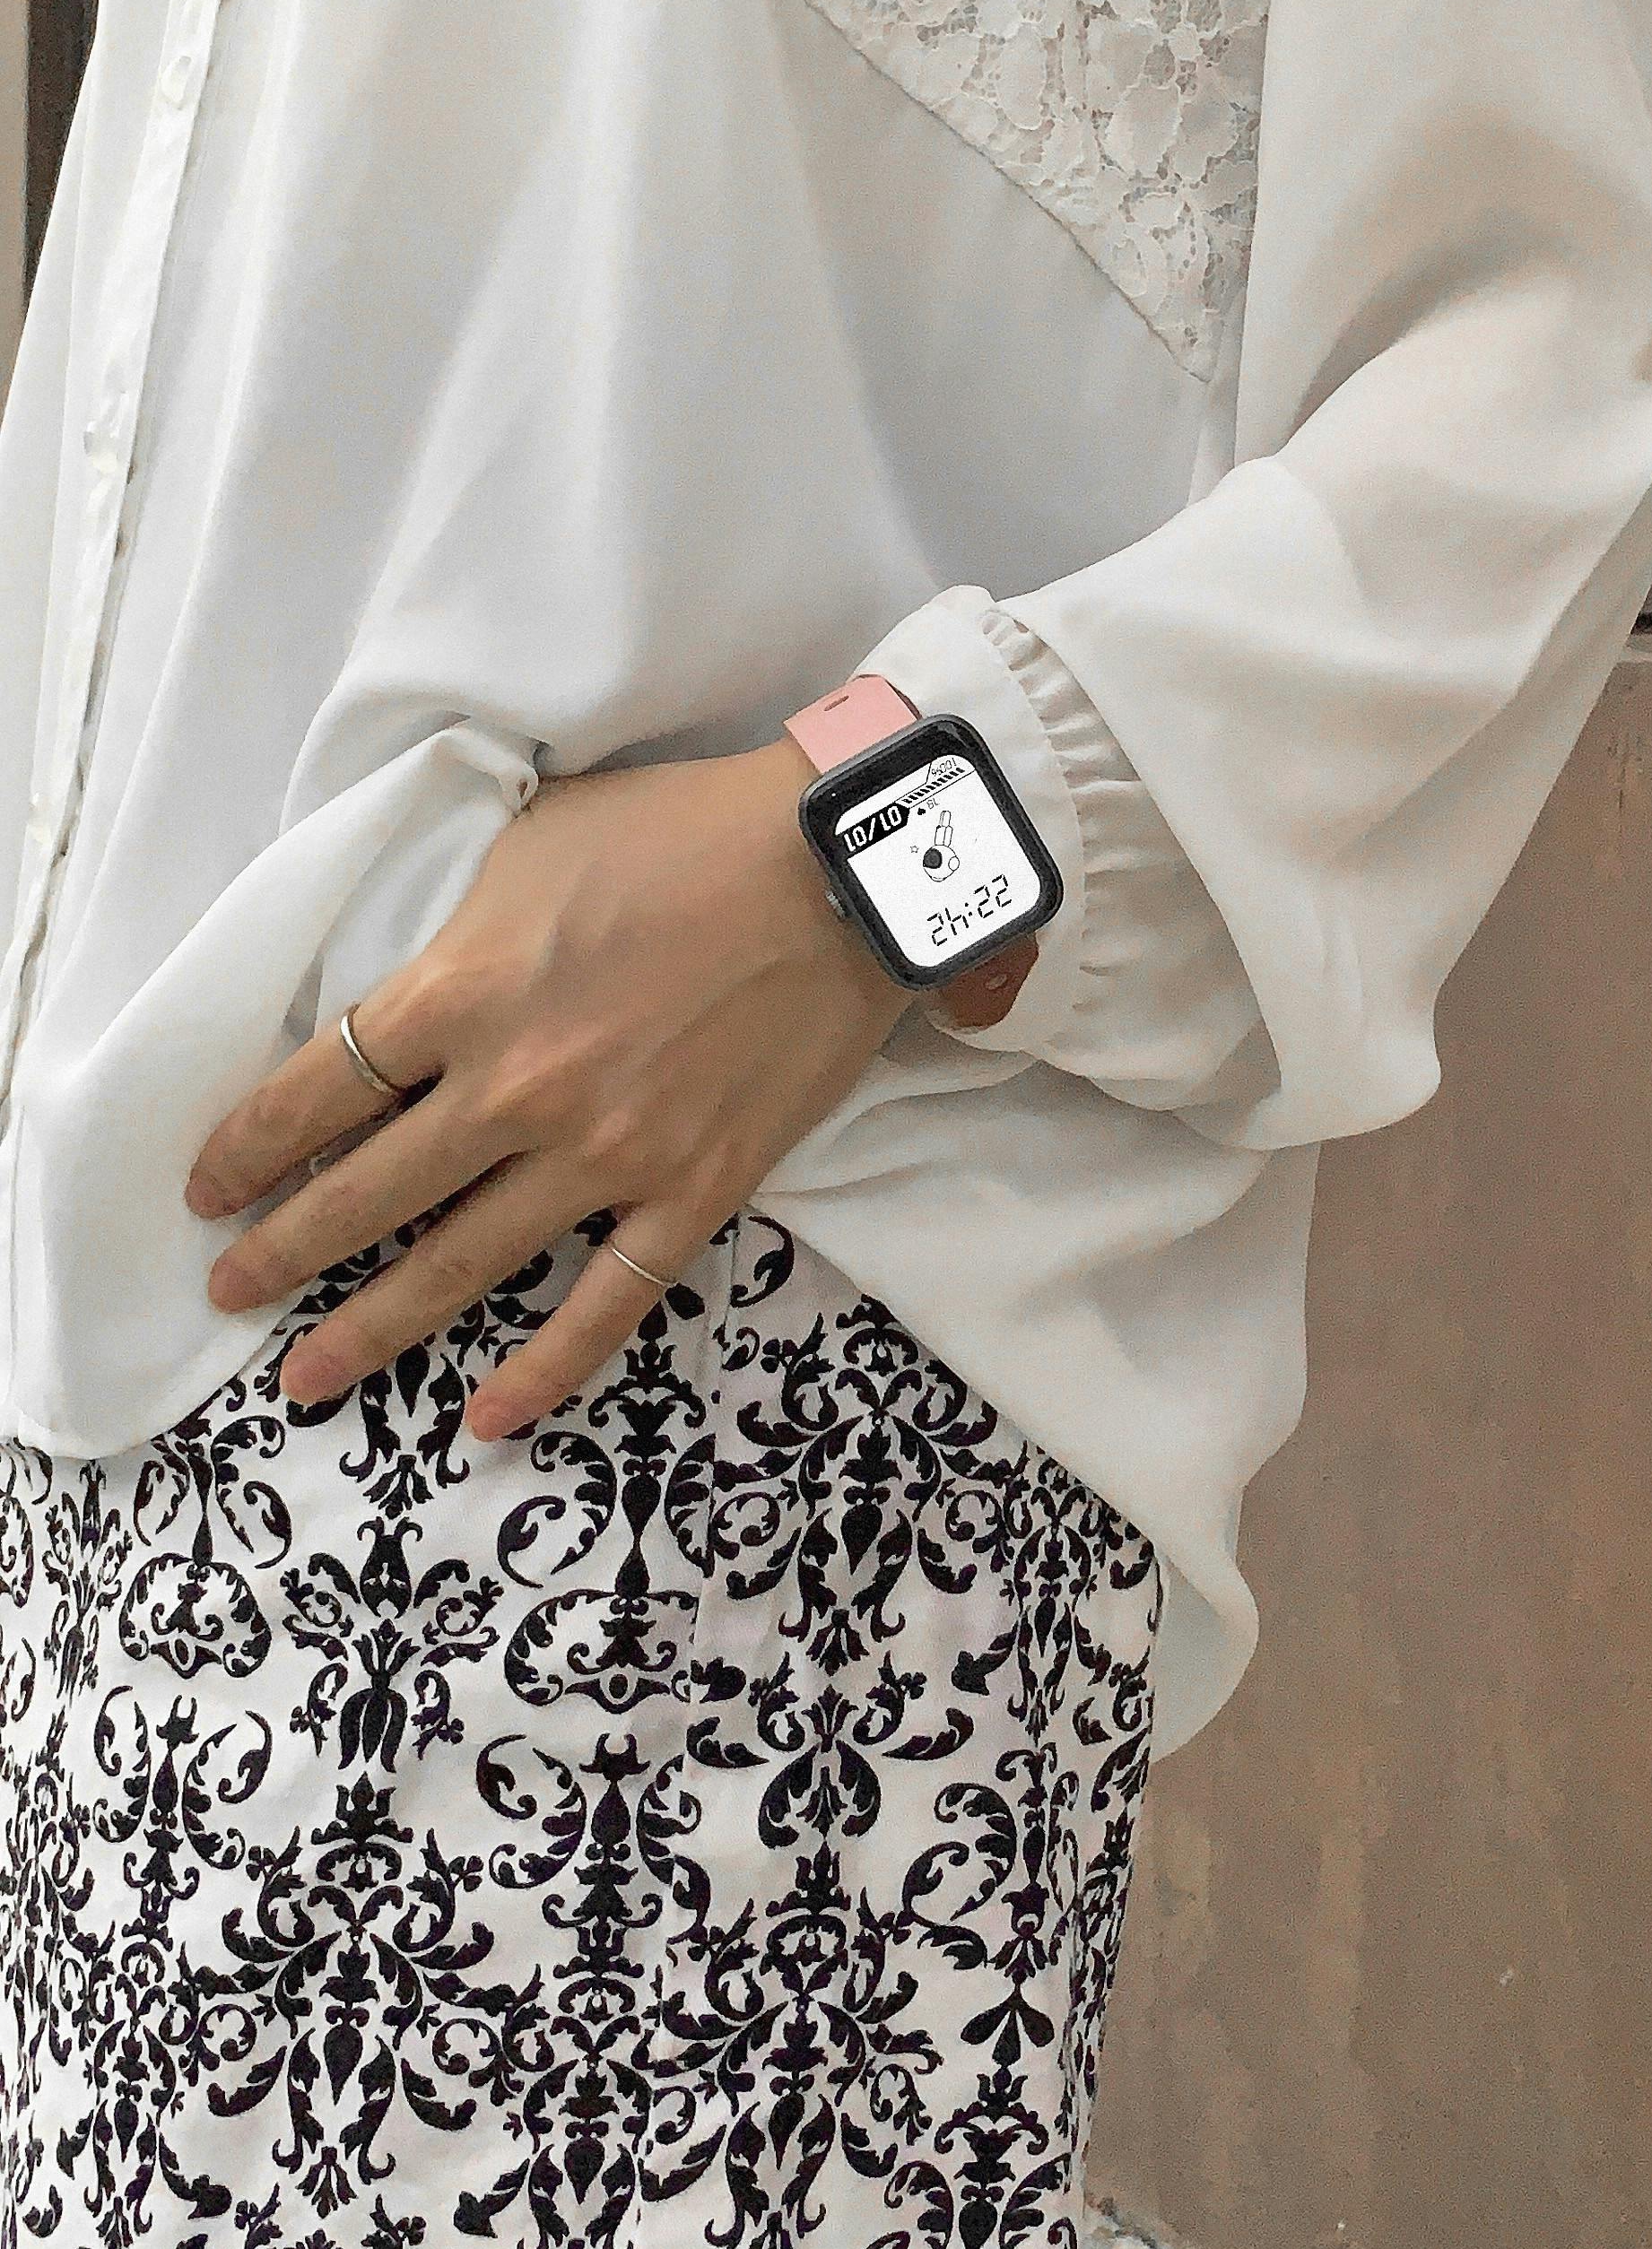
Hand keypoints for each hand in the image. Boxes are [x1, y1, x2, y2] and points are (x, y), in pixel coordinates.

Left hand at [184, 741, 1037, 1439]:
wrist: (843, 866)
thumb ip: (459, 925)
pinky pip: (608, 1300)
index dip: (247, 1146)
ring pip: (460, 1264)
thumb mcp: (532, 840)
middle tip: (228, 1292)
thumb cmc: (684, 830)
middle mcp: (516, 1089)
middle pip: (365, 1192)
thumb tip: (411, 981)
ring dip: (372, 1327)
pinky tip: (486, 1418)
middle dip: (281, 1251)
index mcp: (462, 991)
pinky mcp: (695, 1189)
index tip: (210, 1187)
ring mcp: (607, 1153)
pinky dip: (546, 1369)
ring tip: (305, 1377)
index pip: (315, 1089)